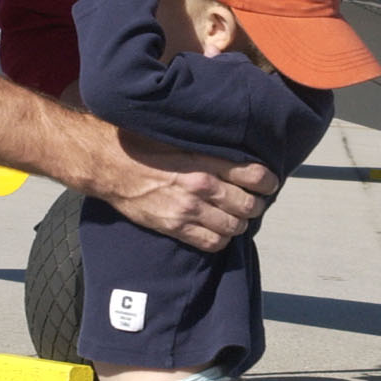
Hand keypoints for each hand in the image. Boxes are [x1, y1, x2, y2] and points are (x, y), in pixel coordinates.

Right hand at [109, 132, 274, 250]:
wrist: (110, 165)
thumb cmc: (143, 145)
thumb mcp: (180, 138)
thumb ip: (208, 148)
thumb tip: (234, 152)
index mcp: (204, 160)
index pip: (253, 174)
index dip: (268, 181)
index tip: (269, 182)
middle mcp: (201, 186)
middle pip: (248, 204)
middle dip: (256, 204)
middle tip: (254, 201)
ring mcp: (188, 210)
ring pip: (234, 226)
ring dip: (241, 223)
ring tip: (238, 217)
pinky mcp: (175, 227)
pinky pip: (212, 243)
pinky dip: (222, 239)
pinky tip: (220, 231)